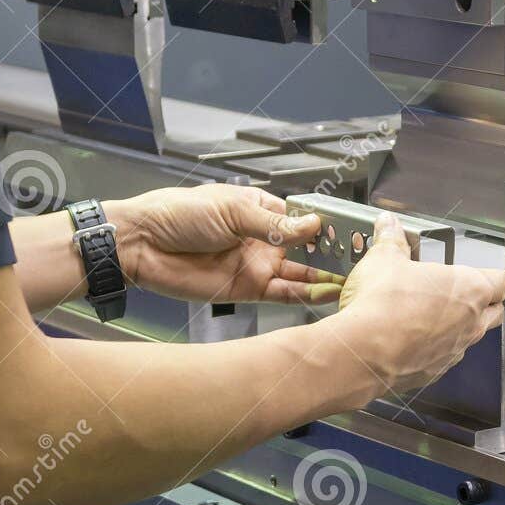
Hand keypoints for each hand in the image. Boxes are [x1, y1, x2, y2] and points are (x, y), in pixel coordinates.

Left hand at [111, 185, 343, 305]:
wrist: (142, 245)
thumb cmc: (179, 214)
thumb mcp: (232, 211)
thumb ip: (275, 225)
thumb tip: (314, 225)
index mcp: (260, 210)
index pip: (303, 217)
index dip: (327, 224)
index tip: (353, 230)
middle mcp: (264, 239)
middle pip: (308, 247)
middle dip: (334, 253)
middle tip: (363, 259)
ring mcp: (258, 265)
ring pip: (301, 273)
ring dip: (326, 276)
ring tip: (354, 279)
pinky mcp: (249, 290)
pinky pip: (285, 293)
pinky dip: (306, 295)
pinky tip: (328, 293)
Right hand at [333, 211, 504, 396]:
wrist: (363, 353)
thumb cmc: (382, 304)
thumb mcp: (384, 260)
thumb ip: (390, 240)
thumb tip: (387, 224)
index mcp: (468, 289)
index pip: (504, 283)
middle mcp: (468, 322)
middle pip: (493, 314)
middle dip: (493, 306)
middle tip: (487, 300)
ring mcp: (453, 351)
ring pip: (468, 338)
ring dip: (460, 328)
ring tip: (436, 319)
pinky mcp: (433, 372)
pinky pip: (442, 358)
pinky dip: (434, 349)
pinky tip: (414, 342)